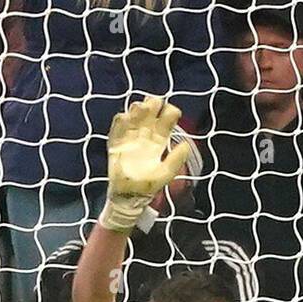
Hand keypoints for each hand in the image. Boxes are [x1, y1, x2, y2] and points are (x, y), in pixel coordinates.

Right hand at [100, 95, 190, 232]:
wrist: (129, 197)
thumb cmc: (148, 185)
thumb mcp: (165, 174)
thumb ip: (175, 160)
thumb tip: (186, 143)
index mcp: (159, 139)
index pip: (167, 118)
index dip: (169, 112)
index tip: (170, 112)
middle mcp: (145, 134)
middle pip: (150, 111)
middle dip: (152, 104)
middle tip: (153, 104)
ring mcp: (130, 137)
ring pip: (134, 115)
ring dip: (137, 109)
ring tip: (140, 108)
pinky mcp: (116, 142)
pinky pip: (117, 127)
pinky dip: (121, 120)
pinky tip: (125, 117)